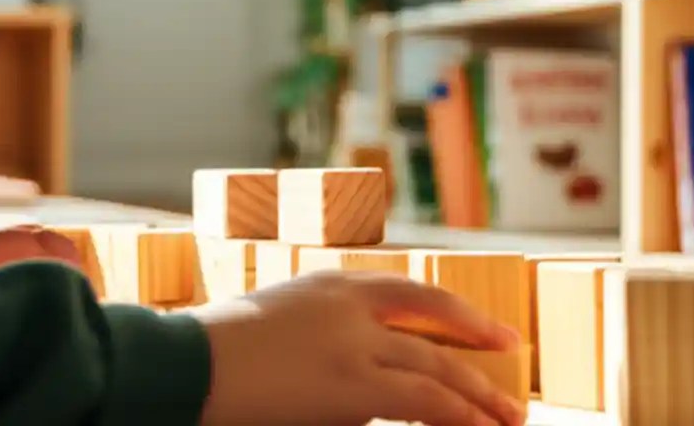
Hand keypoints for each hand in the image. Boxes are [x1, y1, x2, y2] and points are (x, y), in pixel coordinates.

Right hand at [193, 271, 526, 425]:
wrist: (181, 362)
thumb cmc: (210, 350)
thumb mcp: (273, 320)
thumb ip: (323, 332)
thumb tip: (363, 370)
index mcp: (331, 282)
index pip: (410, 292)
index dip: (455, 312)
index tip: (487, 327)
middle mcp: (351, 305)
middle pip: (434, 326)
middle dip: (478, 352)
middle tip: (512, 372)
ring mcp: (354, 344)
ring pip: (436, 367)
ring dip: (478, 395)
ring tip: (509, 416)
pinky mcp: (351, 385)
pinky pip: (422, 402)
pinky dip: (457, 416)